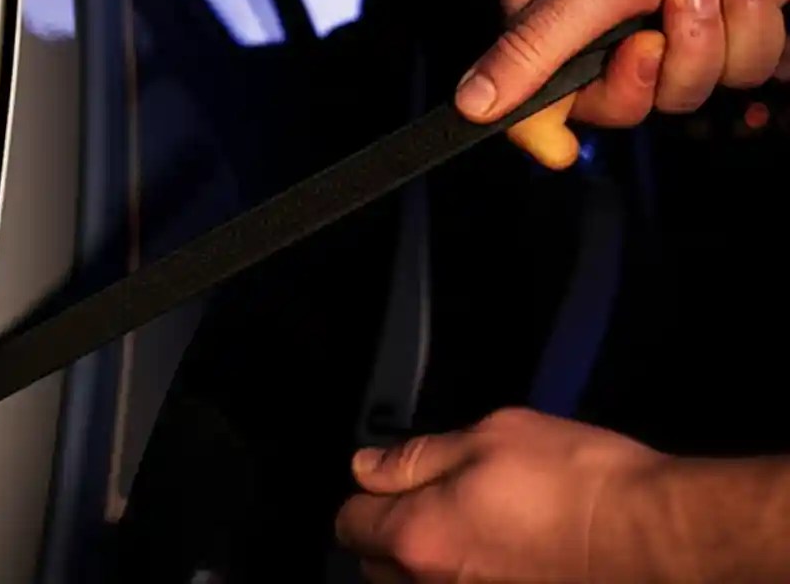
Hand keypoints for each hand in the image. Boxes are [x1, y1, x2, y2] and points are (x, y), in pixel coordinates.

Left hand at [334, 408, 669, 582]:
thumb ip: (416, 457)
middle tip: (434, 506)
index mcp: (416, 535)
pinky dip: (465, 579)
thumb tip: (365, 468)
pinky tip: (498, 559)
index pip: (349, 524)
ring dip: (425, 566)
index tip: (391, 482)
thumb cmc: (576, 480)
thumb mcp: (492, 437)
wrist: (657, 538)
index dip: (366, 497)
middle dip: (390, 537)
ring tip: (471, 534)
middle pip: (376, 567)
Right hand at [454, 0, 789, 168]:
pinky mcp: (728, 17)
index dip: (556, 131)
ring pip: (709, 79)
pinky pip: (756, 50)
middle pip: (642, 103)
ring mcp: (671, 25)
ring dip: (738, 19)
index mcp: (556, 23)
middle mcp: (610, 30)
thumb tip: (464, 105)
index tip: (566, 152)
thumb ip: (532, 51)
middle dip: (683, 53)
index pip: (544, 109)